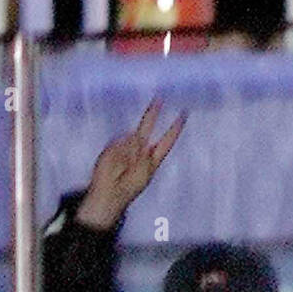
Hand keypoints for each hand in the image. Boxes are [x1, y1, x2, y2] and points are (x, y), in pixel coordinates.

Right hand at [76, 99, 185, 231]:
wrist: (109, 194)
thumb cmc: (129, 187)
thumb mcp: (143, 174)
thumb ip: (142, 156)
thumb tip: (135, 138)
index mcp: (152, 158)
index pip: (166, 141)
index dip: (174, 129)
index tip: (183, 114)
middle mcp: (140, 148)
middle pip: (147, 127)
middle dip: (152, 114)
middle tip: (159, 97)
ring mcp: (126, 145)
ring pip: (133, 140)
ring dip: (132, 154)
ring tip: (126, 170)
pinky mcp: (113, 146)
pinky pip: (120, 145)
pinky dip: (121, 154)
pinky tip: (117, 166)